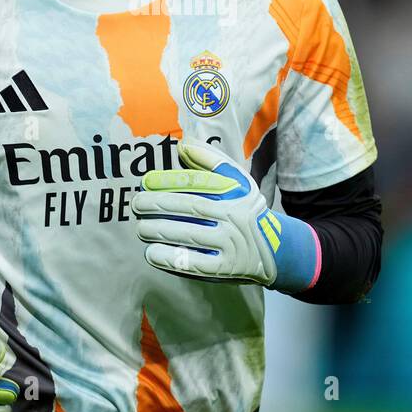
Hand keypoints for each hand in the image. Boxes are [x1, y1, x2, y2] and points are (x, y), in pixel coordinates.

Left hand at [131, 142, 319, 292]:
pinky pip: (196, 264)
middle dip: (159, 205)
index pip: (197, 184)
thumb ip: (211, 160)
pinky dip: (172, 259)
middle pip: (191, 208)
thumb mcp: (239, 181)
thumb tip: (183, 144)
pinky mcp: (227, 268)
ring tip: (141, 228)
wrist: (274, 248)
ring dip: (161, 231)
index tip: (146, 181)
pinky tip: (152, 254)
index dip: (169, 181)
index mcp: (235, 193)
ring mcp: (231, 244)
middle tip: (136, 204)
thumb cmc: (246, 209)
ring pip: (190, 235)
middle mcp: (234, 216)